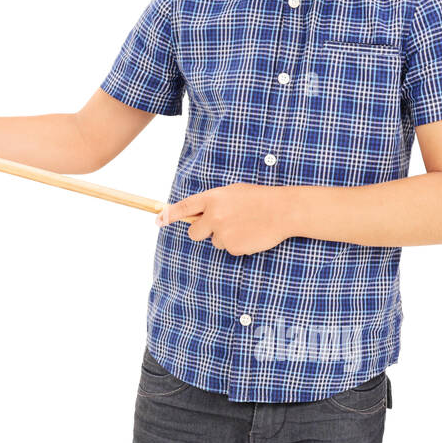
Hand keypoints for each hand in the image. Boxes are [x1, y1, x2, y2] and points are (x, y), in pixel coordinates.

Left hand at [155, 183, 292, 255]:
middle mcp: (214, 216)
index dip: (169, 216)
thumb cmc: (259, 198)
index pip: (184, 208)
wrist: (283, 211)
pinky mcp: (233, 247)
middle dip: (202, 232)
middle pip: (194, 233)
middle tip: (219, 226)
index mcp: (212, 198)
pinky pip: (229, 249)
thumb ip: (213, 202)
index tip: (158, 221)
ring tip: (245, 225)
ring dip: (225, 237)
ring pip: (215, 242)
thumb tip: (198, 214)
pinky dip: (238, 244)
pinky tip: (251, 234)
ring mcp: (222, 233)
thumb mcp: (233, 193)